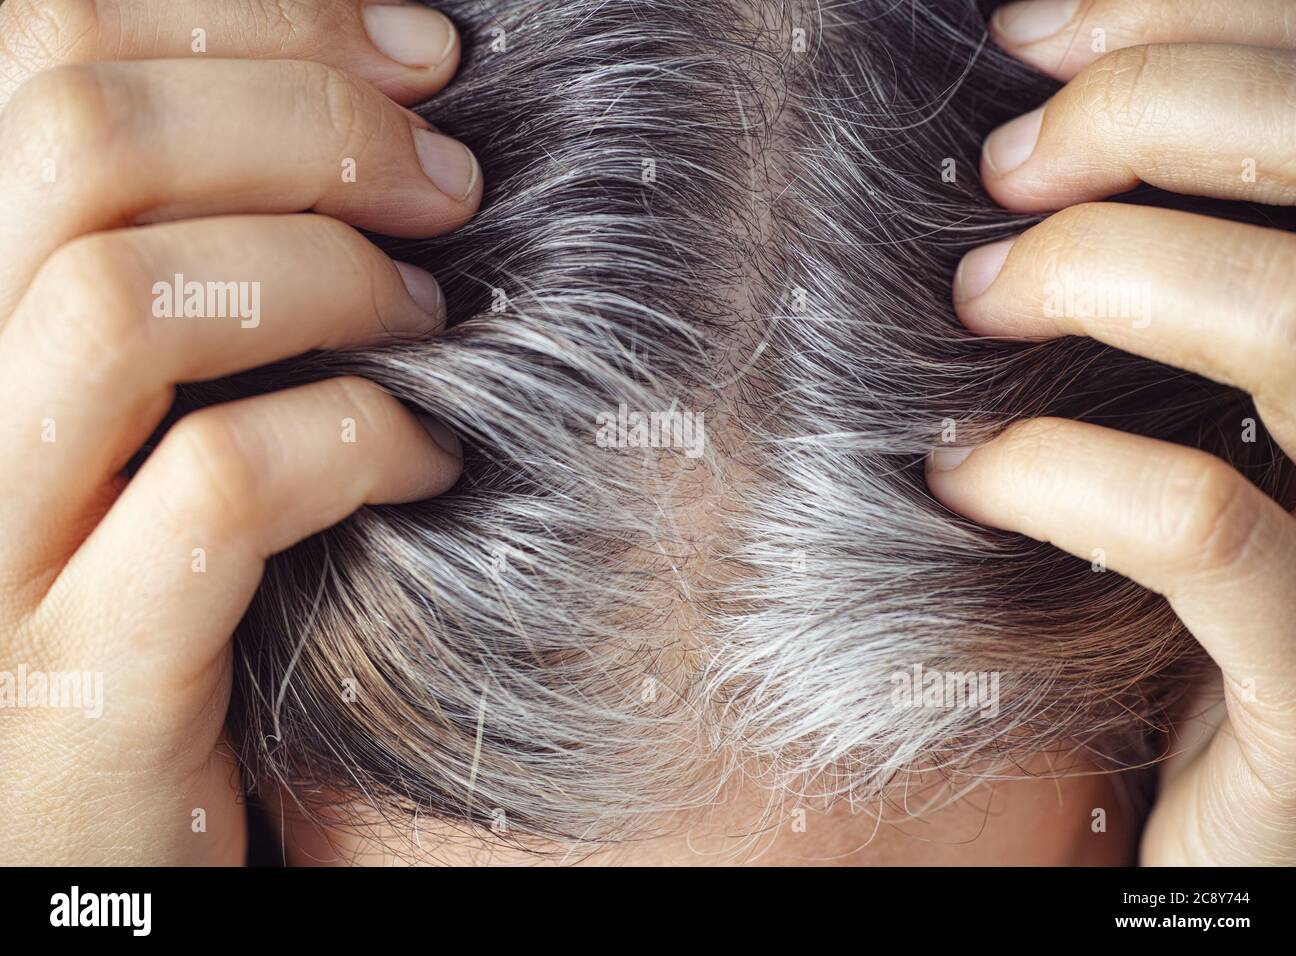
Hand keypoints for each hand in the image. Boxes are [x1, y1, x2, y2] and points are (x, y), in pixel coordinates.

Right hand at [0, 0, 476, 864]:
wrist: (94, 825)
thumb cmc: (149, 569)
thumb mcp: (142, 393)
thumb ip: (195, 250)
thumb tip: (368, 100)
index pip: (39, 56)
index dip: (252, 18)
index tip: (414, 51)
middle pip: (79, 144)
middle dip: (312, 122)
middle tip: (448, 179)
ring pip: (124, 304)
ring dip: (332, 277)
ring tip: (431, 316)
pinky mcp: (74, 680)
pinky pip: (222, 490)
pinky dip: (360, 441)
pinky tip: (432, 458)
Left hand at [929, 0, 1295, 864]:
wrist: (1192, 815)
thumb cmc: (1169, 584)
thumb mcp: (1177, 405)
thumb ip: (1160, 279)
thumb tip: (1031, 129)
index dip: (1199, 26)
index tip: (1036, 32)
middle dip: (1165, 106)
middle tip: (1009, 160)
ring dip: (1113, 266)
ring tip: (980, 296)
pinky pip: (1210, 528)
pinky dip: (1068, 472)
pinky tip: (966, 476)